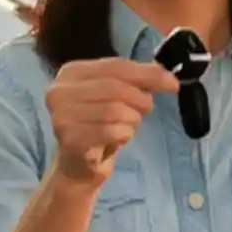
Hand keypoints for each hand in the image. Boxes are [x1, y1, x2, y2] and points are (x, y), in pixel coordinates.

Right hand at [45, 57, 177, 185]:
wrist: (79, 165)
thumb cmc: (100, 125)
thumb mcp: (119, 96)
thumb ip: (139, 80)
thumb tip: (166, 75)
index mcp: (71, 72)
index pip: (115, 66)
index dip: (147, 73)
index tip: (172, 83)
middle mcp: (59, 91)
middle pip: (116, 87)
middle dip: (140, 99)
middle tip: (146, 110)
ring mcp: (61, 115)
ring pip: (114, 109)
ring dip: (132, 120)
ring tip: (128, 126)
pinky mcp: (69, 138)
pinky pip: (110, 131)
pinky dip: (124, 134)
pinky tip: (120, 138)